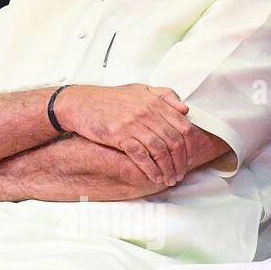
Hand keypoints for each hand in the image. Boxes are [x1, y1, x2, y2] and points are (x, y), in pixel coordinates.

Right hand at [54, 83, 192, 185]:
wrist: (81, 103)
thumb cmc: (110, 99)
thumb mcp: (140, 89)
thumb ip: (164, 96)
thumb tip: (185, 109)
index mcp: (155, 101)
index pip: (183, 126)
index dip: (189, 146)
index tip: (189, 158)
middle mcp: (147, 111)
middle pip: (174, 141)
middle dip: (180, 162)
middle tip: (180, 174)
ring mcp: (133, 123)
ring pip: (160, 150)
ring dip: (167, 168)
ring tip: (169, 179)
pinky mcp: (120, 134)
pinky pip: (141, 156)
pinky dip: (151, 169)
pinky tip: (154, 177)